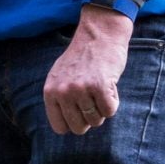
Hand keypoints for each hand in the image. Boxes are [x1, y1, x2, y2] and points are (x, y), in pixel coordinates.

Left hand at [45, 4, 133, 134]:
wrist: (98, 35)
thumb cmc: (82, 58)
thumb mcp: (60, 77)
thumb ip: (59, 99)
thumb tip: (65, 127)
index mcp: (50, 92)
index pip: (60, 127)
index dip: (74, 123)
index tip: (81, 112)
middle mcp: (63, 92)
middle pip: (79, 128)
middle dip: (90, 118)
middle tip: (93, 100)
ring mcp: (80, 89)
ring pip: (96, 120)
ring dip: (102, 108)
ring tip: (100, 88)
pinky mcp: (99, 86)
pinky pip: (109, 111)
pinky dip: (113, 102)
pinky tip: (110, 86)